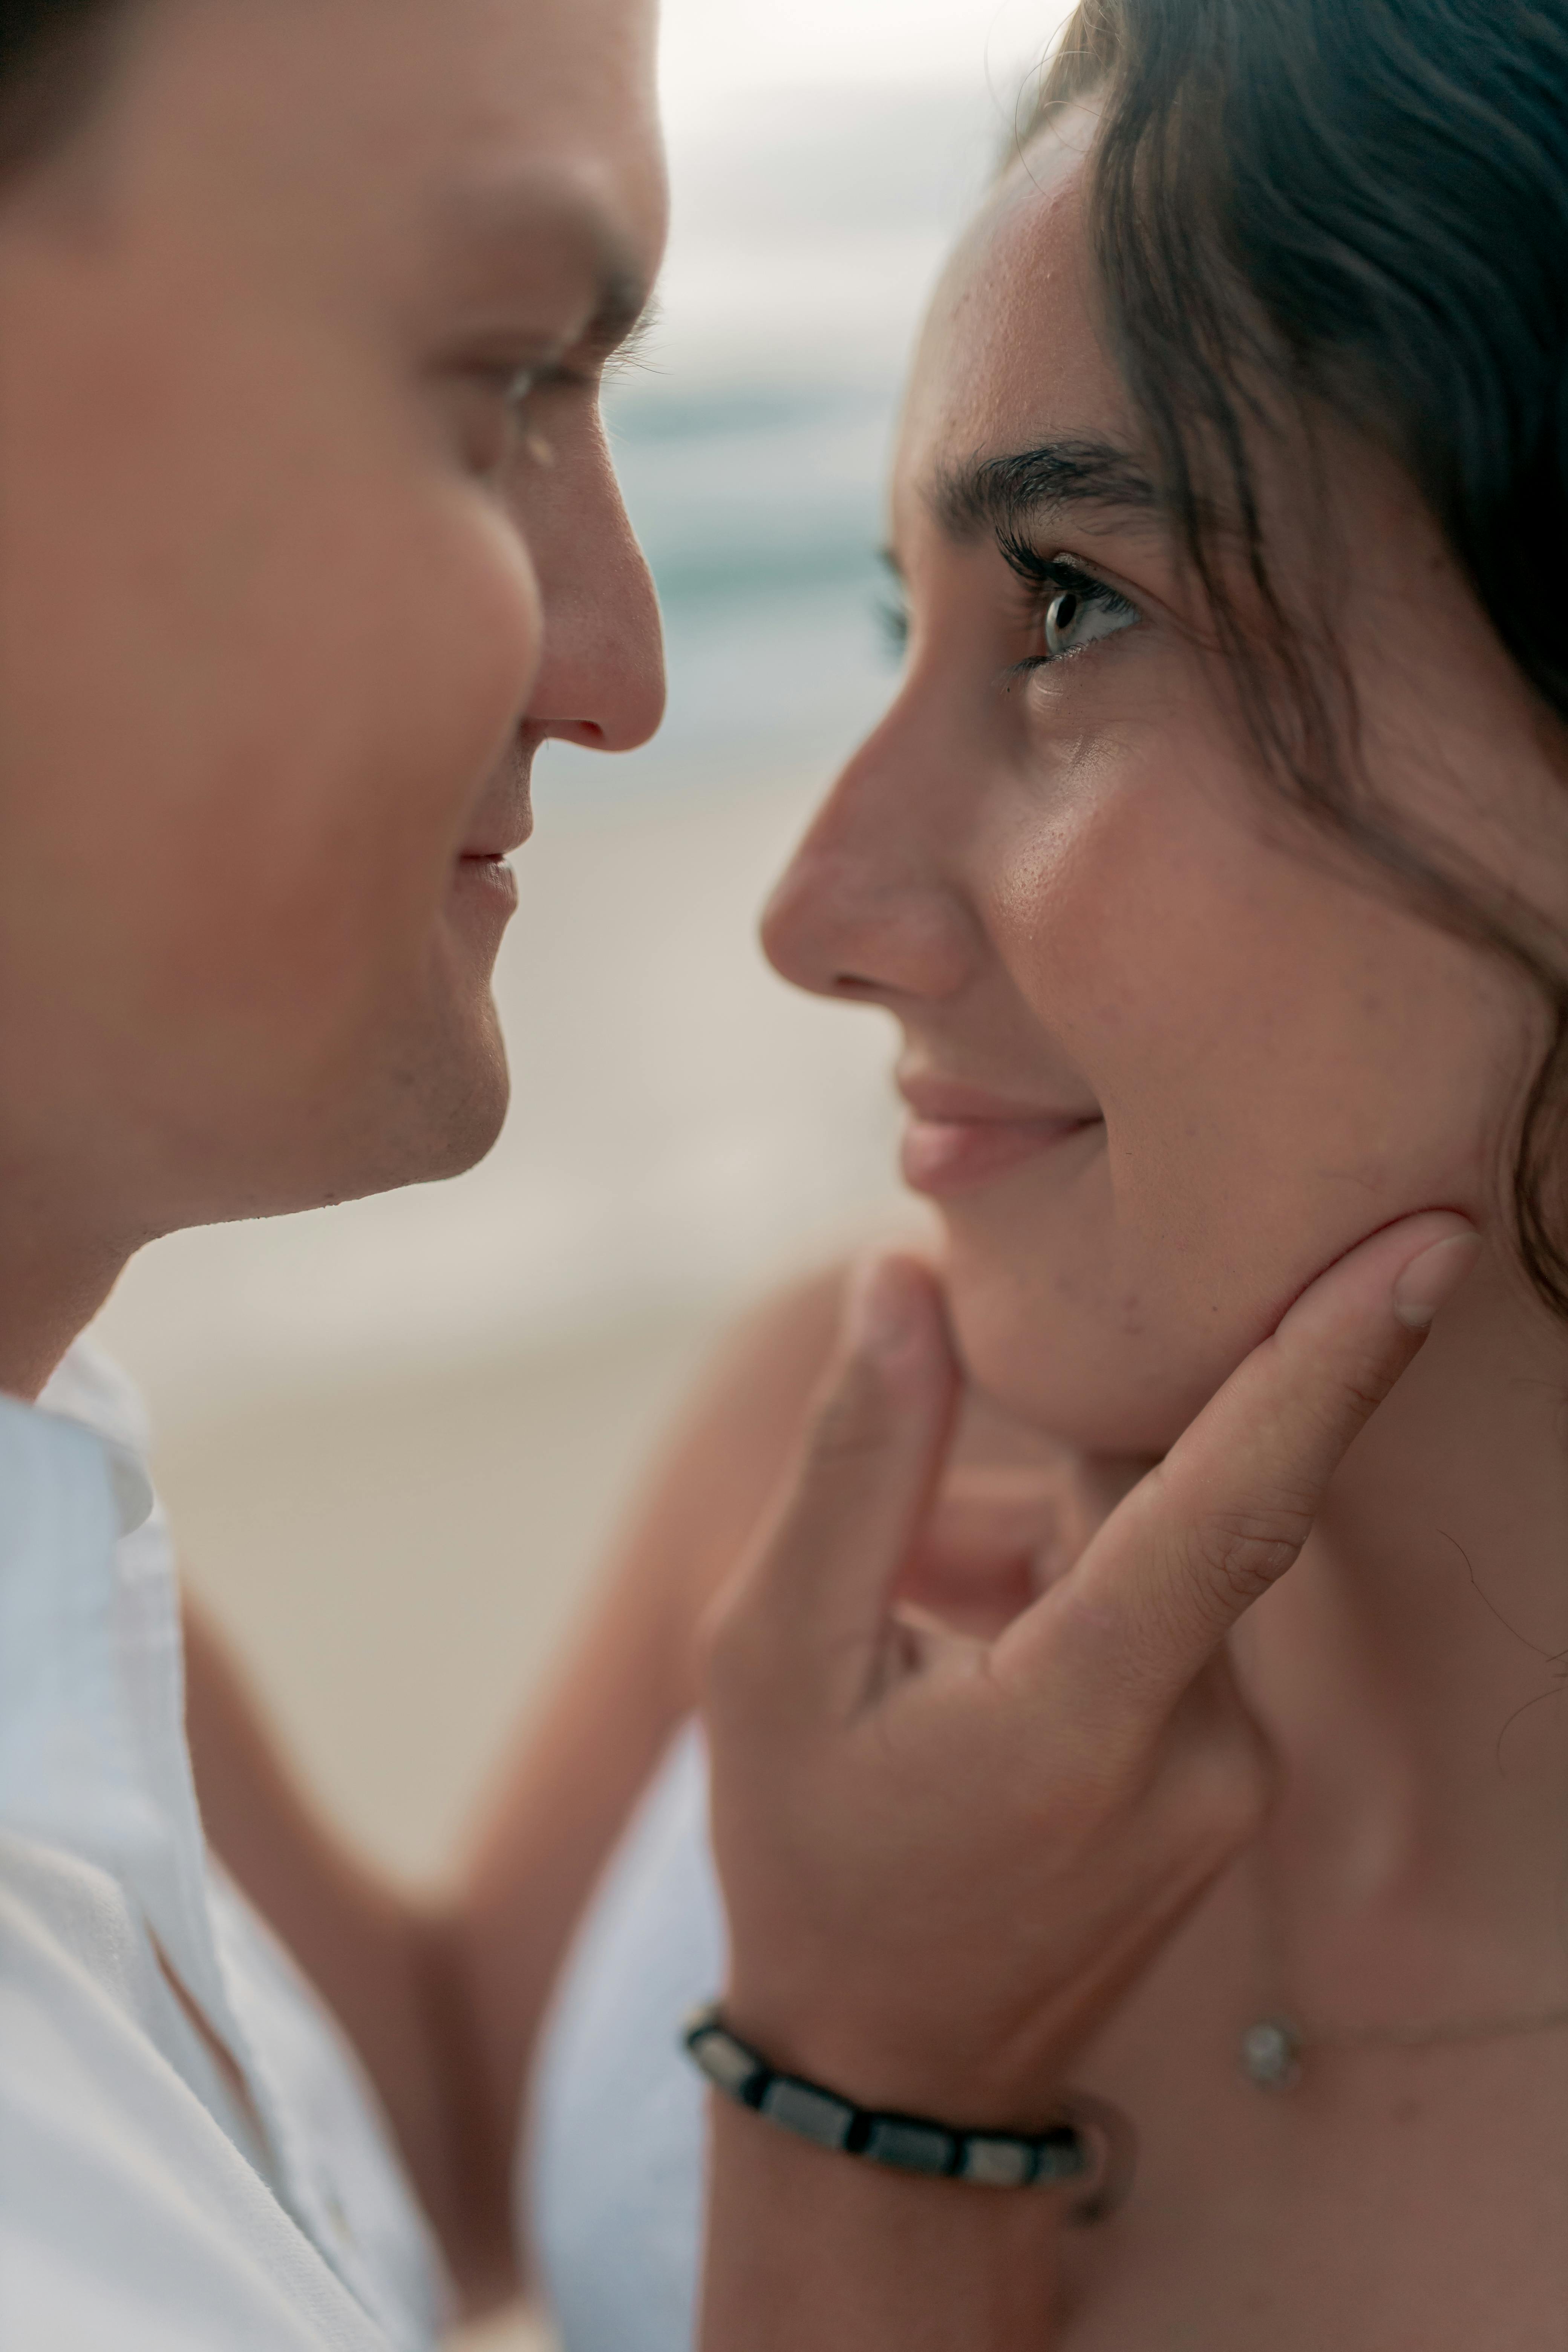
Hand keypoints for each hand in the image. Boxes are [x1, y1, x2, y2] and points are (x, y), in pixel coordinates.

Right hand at [700, 1212, 1478, 2128]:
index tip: (1424, 1243)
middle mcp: (1204, 1748)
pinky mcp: (1229, 1775)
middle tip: (914, 1541)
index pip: (1240, 1504)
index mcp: (1087, 1718)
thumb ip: (860, 1458)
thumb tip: (904, 1276)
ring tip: (907, 1618)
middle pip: (1163, 1498)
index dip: (1329, 1361)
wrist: (887, 2080)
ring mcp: (1232, 1770)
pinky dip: (1069, 1588)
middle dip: (1037, 1458)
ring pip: (1155, 1551)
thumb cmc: (807, 1859)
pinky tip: (956, 1638)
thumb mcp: (771, 1654)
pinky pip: (1164, 1614)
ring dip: (1035, 1535)